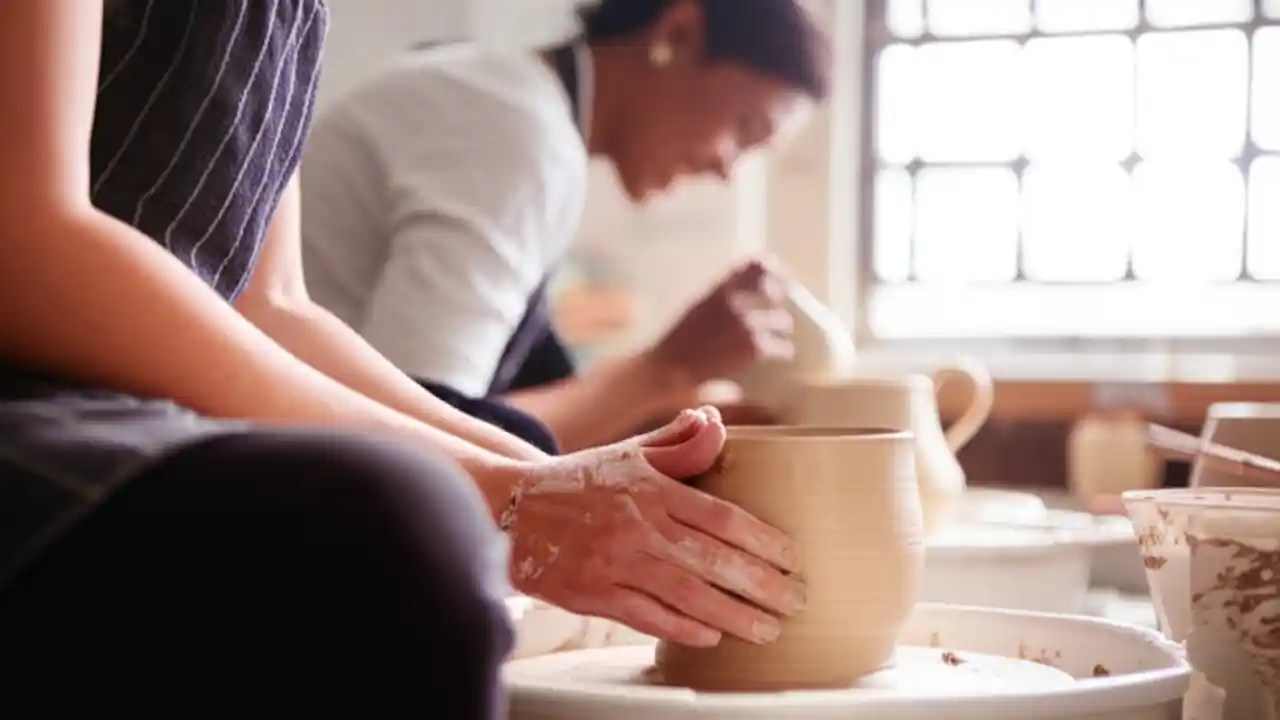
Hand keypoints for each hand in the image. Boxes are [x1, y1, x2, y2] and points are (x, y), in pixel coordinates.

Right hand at [503, 407, 805, 646]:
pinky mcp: (591, 594)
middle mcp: (636, 526)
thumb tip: (717, 421)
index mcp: (651, 488)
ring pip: (685, 595)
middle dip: (761, 586)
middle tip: (795, 600)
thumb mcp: (630, 453)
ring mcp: (613, 563)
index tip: (793, 558)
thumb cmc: (583, 480)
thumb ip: (679, 443)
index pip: (720, 516)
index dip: (762, 540)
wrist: (514, 508)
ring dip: (732, 616)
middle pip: (712, 561)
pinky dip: (682, 628)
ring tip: (767, 629)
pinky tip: (713, 636)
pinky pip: (646, 616)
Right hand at [649, 258, 793, 387]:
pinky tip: (775, 357)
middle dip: (775, 307)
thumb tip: (749, 292)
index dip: (773, 271)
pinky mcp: (756, 347)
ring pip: (783, 322)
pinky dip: (780, 353)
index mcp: (721, 289)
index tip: (779, 281)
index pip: (757, 266)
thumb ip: (722, 295)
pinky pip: (783, 347)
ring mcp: (748, 323)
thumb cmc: (680, 342)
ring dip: (779, 332)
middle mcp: (736, 301)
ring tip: (773, 341)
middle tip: (777, 319)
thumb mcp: (699, 307)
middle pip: (776, 293)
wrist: (671, 368)